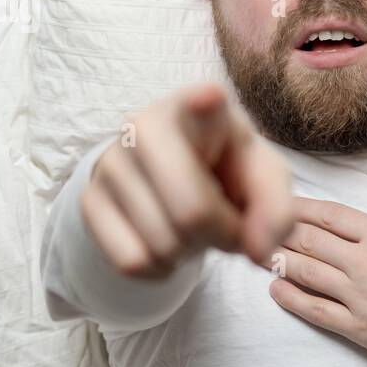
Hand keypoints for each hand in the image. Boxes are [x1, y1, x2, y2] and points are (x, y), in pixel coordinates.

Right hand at [81, 82, 293, 278]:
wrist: (173, 173)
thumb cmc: (226, 167)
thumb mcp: (264, 178)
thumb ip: (277, 211)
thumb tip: (258, 252)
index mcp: (199, 107)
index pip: (201, 100)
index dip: (204, 103)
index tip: (210, 98)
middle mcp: (144, 124)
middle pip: (192, 213)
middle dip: (222, 237)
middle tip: (227, 227)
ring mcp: (110, 162)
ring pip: (163, 245)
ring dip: (191, 253)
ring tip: (194, 226)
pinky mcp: (89, 200)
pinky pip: (132, 262)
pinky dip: (159, 268)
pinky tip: (166, 242)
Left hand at [265, 184, 366, 366]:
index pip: (330, 216)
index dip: (301, 208)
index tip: (279, 202)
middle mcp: (365, 263)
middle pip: (310, 241)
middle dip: (279, 230)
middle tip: (254, 224)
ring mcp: (358, 297)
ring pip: (306, 273)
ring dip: (278, 261)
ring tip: (256, 252)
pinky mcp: (358, 328)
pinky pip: (316, 311)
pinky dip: (292, 298)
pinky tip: (275, 289)